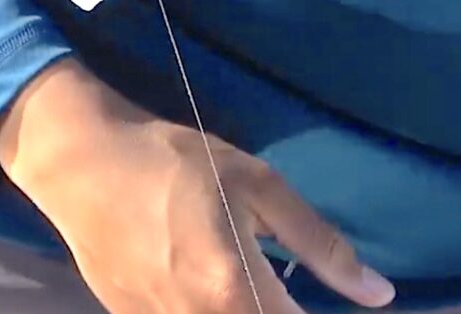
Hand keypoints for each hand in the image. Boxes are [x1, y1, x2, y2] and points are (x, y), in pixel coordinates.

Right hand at [0, 60, 393, 313]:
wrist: (82, 163)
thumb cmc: (176, 162)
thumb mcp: (259, 187)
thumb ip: (319, 245)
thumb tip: (378, 294)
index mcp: (236, 291)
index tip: (340, 303)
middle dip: (280, 313)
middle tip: (287, 295)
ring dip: (248, 312)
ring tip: (254, 289)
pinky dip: (209, 311)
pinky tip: (211, 284)